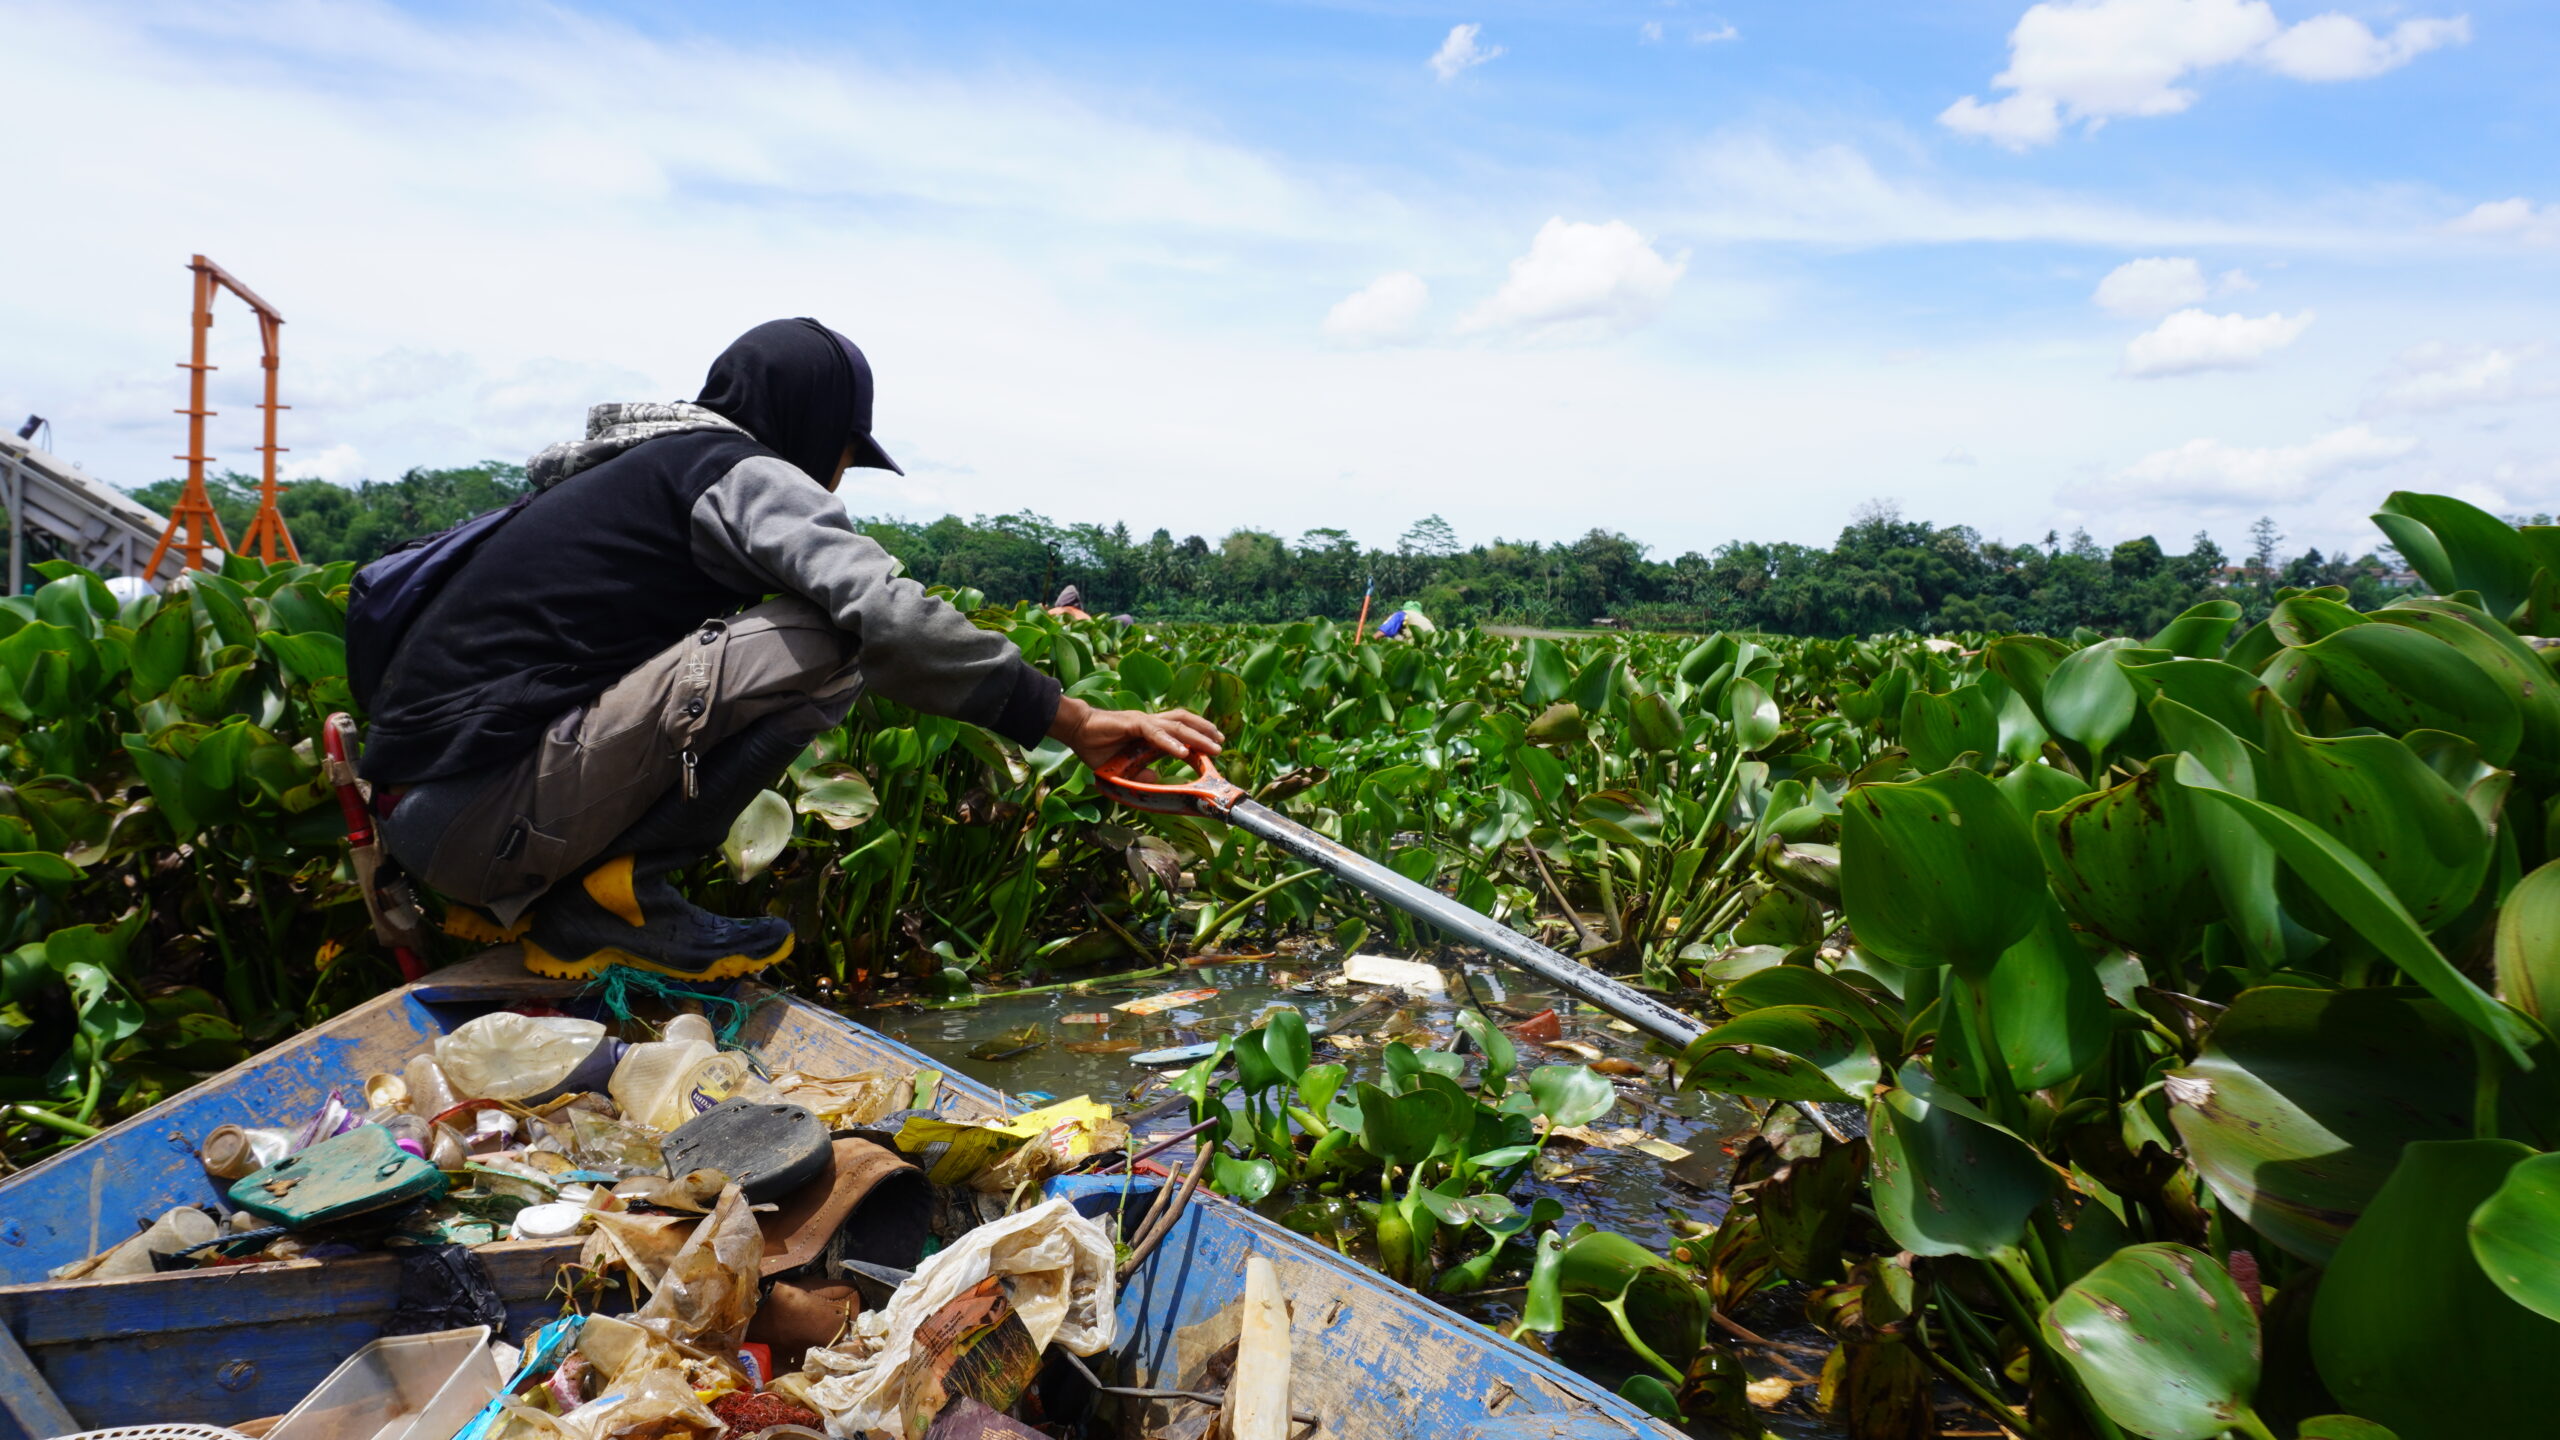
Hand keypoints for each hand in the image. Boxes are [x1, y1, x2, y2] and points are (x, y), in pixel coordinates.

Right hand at [1049, 695, 1224, 772]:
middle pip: (1184, 722)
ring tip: (1212, 745)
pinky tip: (1182, 752)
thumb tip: (1156, 781)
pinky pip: (1154, 732)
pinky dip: (1170, 742)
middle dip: (1205, 732)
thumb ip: (1139, 774)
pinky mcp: (1132, 724)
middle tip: (1221, 743)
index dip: (1198, 734)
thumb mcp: (1122, 769)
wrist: (1075, 731)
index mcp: (1150, 731)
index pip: (1179, 728)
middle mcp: (1150, 723)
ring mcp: (1142, 721)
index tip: (1214, 746)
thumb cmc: (1095, 746)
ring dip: (1196, 735)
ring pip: (1176, 724)